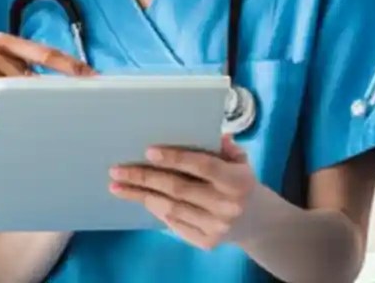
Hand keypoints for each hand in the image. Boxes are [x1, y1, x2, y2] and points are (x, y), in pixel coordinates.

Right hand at [0, 33, 92, 120]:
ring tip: (14, 132)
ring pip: (10, 95)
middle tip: (67, 113)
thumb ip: (13, 72)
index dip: (70, 65)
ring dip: (13, 117)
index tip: (92, 76)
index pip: (44, 52)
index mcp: (2, 41)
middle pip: (30, 78)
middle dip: (46, 98)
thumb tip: (47, 91)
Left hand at [109, 135, 255, 249]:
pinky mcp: (206, 242)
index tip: (149, 151)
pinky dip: (155, 210)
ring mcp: (216, 227)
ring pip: (171, 208)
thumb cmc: (239, 182)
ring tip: (118, 186)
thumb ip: (224, 146)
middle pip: (178, 188)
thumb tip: (209, 132)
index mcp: (237, 181)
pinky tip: (140, 198)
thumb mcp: (240, 161)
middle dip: (144, 177)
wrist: (256, 221)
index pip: (203, 166)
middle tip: (117, 170)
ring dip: (141, 196)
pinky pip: (174, 224)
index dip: (176, 158)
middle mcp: (227, 206)